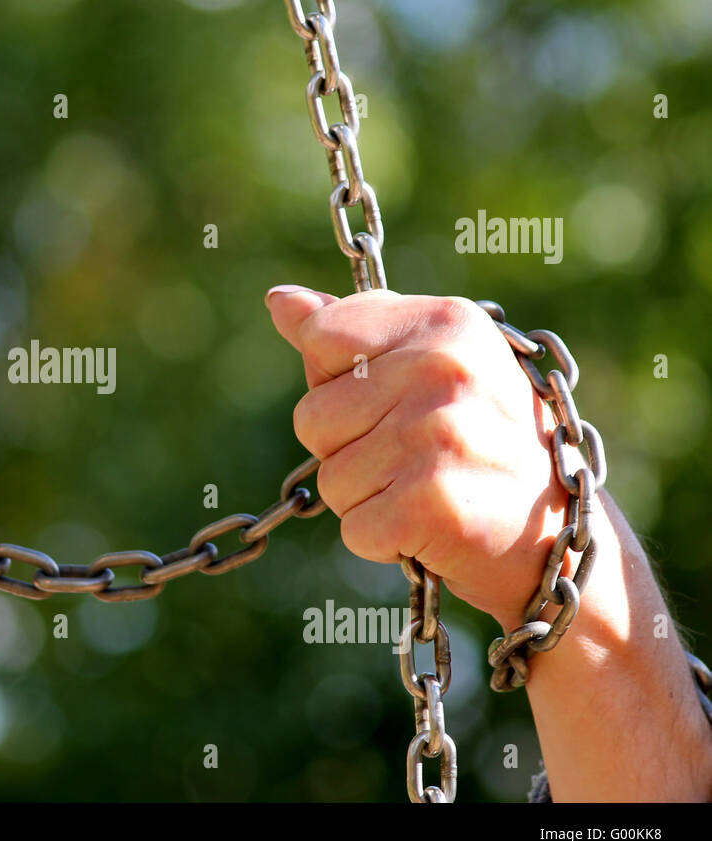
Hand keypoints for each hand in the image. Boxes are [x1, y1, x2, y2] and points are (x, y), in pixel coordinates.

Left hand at [266, 285, 571, 631]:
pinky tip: (430, 527)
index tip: (391, 398)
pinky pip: (353, 526)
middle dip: (348, 448)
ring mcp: (438, 435)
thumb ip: (352, 330)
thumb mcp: (431, 364)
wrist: (560, 538)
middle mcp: (444, 370)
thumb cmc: (482, 441)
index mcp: (445, 322)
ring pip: (329, 477)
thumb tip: (279, 300)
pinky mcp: (431, 503)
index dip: (338, 381)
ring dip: (366, 498)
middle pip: (312, 415)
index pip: (322, 335)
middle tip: (416, 457)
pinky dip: (382, 539)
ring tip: (425, 489)